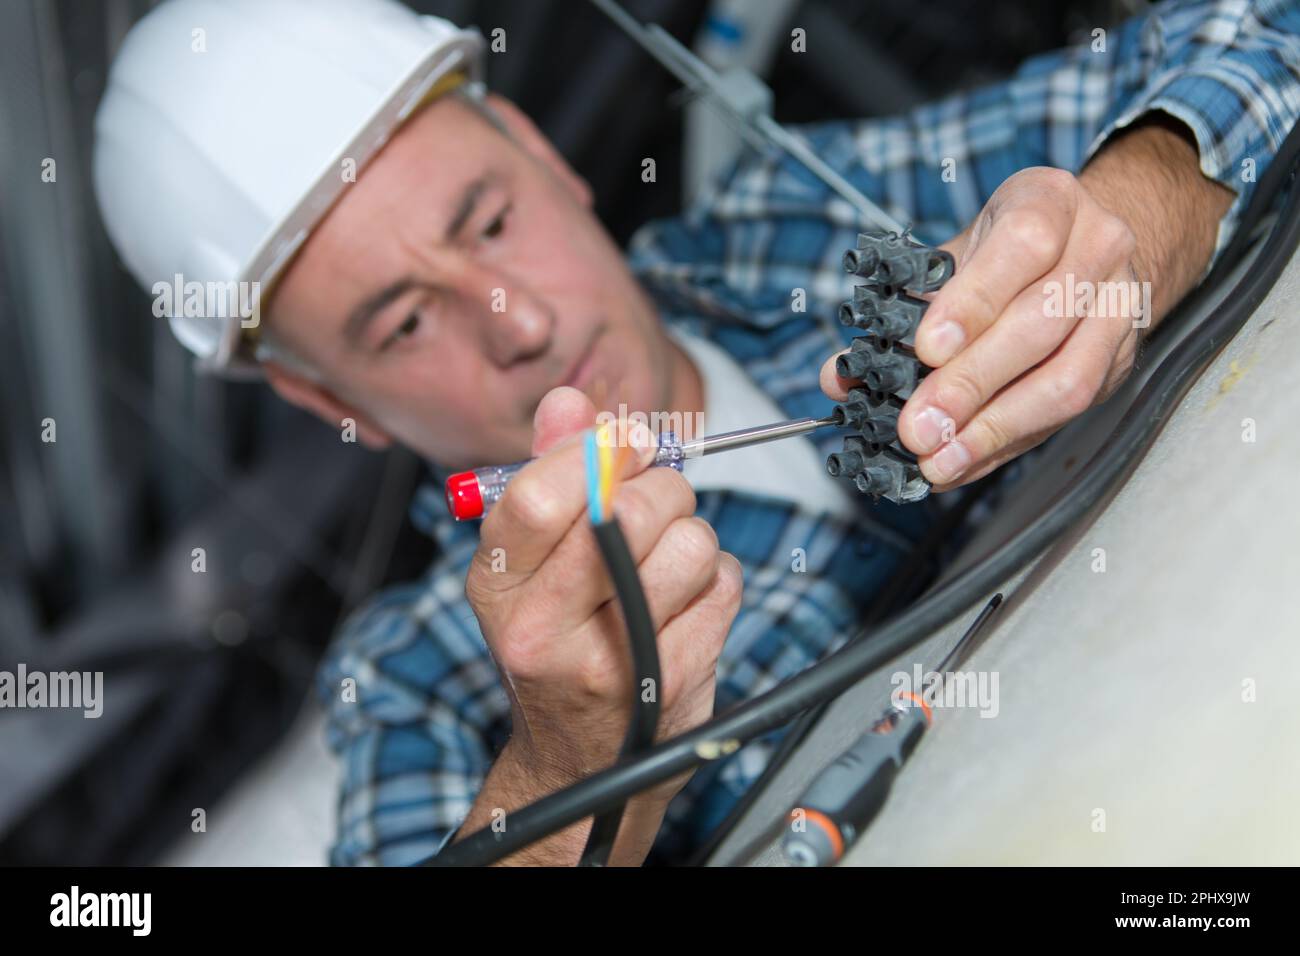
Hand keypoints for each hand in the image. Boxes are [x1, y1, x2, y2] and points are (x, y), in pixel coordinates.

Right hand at [460, 386, 742, 864]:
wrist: (579, 760)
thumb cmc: (555, 640)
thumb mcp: (527, 561)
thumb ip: (548, 470)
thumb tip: (570, 401)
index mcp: (497, 586)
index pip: (541, 495)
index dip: (600, 452)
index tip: (629, 441)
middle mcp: (542, 628)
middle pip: (629, 512)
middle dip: (661, 488)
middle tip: (655, 504)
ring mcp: (611, 659)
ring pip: (692, 545)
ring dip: (693, 538)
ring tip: (668, 562)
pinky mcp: (674, 679)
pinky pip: (727, 585)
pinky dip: (718, 580)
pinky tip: (686, 602)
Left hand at [825, 166, 1140, 489]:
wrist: (1086, 245)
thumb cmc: (1008, 248)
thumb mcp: (955, 255)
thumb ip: (899, 308)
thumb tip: (841, 376)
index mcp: (1050, 202)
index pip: (1024, 246)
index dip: (974, 302)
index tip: (926, 349)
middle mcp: (1099, 248)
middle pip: (1042, 323)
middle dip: (971, 383)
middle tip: (918, 425)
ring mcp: (1120, 308)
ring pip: (1067, 379)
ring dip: (994, 428)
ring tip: (940, 458)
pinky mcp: (1120, 362)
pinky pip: (1067, 416)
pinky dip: (1006, 445)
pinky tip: (963, 461)